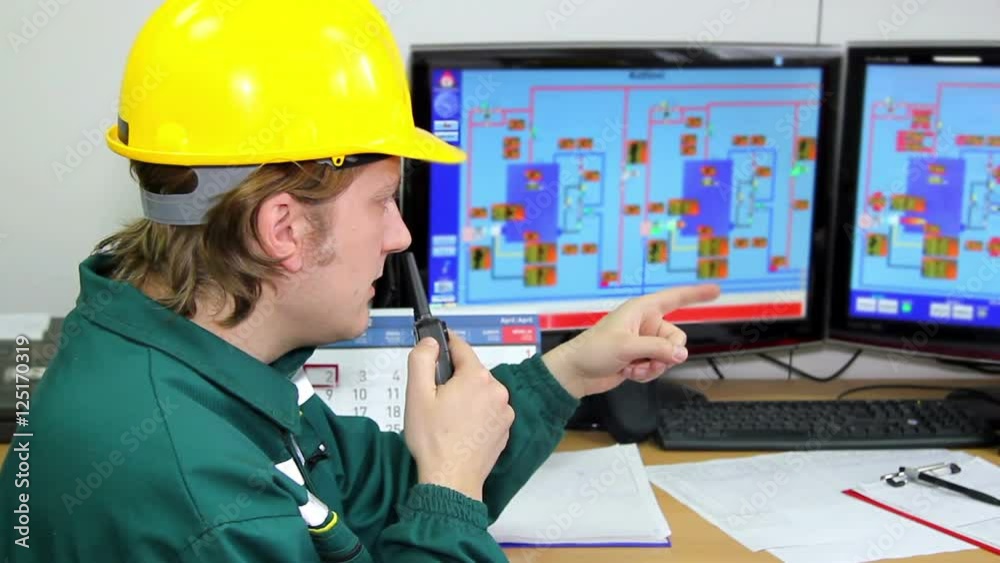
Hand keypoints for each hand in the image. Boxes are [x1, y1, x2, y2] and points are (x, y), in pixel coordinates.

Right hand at [403, 333, 513, 501]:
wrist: (451, 480)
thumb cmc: (432, 440)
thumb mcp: (417, 394)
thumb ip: (422, 359)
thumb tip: (431, 342)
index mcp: (476, 377)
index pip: (461, 347)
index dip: (445, 344)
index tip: (435, 346)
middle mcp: (497, 390)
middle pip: (470, 372)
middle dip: (453, 379)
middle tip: (434, 399)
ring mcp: (504, 410)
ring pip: (480, 392)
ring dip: (466, 398)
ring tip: (447, 419)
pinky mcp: (505, 428)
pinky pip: (488, 411)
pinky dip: (476, 414)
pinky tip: (460, 430)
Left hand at [542, 284, 721, 397]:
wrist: (576, 373)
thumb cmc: (593, 350)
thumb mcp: (626, 347)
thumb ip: (657, 349)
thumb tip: (681, 354)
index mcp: (642, 310)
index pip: (675, 298)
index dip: (696, 293)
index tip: (717, 289)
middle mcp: (646, 324)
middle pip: (677, 338)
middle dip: (666, 354)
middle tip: (647, 360)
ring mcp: (644, 342)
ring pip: (669, 356)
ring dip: (654, 366)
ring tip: (632, 367)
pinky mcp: (641, 359)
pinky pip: (659, 367)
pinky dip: (647, 373)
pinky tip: (629, 373)